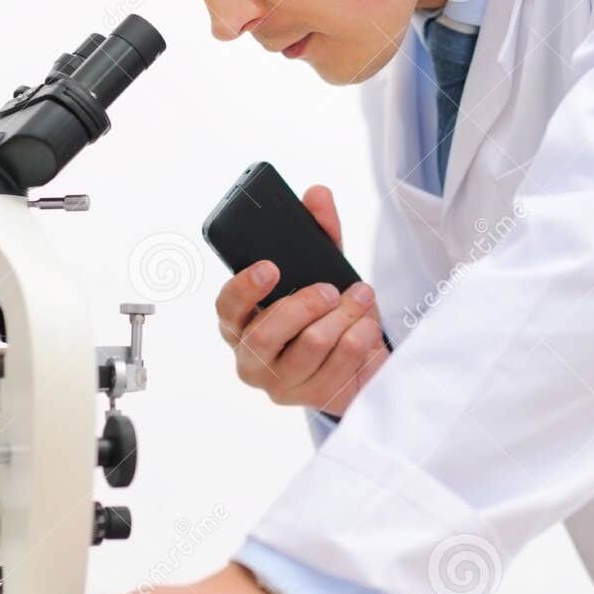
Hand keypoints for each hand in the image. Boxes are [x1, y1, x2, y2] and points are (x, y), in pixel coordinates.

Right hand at [216, 184, 389, 417]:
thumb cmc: (324, 313)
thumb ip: (319, 231)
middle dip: (306, 304)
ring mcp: (280, 384)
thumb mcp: (321, 269)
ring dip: (344, 316)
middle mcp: (251, 358)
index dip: (245, 288)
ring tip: (361, 299)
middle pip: (269, 332)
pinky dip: (361, 337)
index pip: (227, 308)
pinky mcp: (312, 399)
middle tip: (331, 289)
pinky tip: (366, 327)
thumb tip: (317, 194)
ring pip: (311, 345)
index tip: (271, 267)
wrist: (355, 360)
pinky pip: (341, 365)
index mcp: (240, 322)